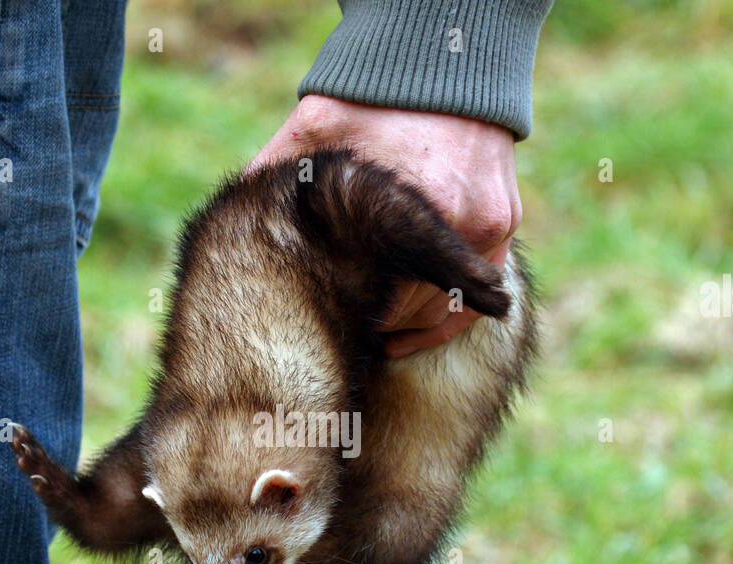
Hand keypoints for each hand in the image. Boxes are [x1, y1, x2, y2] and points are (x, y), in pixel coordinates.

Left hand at [249, 95, 520, 356]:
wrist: (443, 64)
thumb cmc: (369, 101)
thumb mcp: (312, 130)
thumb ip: (272, 173)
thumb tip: (229, 224)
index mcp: (399, 205)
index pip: (378, 301)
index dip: (352, 321)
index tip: (331, 330)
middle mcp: (449, 219)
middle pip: (409, 309)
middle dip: (376, 321)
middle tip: (347, 330)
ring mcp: (484, 225)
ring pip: (445, 307)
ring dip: (411, 321)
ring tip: (380, 330)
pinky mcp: (503, 223)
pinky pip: (482, 292)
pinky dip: (451, 314)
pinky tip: (417, 330)